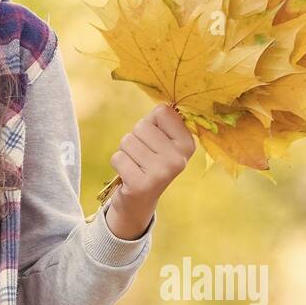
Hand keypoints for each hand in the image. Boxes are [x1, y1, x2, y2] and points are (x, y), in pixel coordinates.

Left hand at [106, 103, 195, 239]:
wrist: (139, 201)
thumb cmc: (148, 161)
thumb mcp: (162, 140)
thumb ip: (163, 120)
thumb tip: (165, 103)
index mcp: (188, 144)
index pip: (162, 111)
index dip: (151, 122)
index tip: (155, 140)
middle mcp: (179, 159)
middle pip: (141, 126)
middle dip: (135, 138)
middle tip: (142, 156)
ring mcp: (162, 172)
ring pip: (127, 141)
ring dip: (126, 151)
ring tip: (136, 165)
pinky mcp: (141, 184)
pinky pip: (118, 157)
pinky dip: (118, 164)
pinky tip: (128, 176)